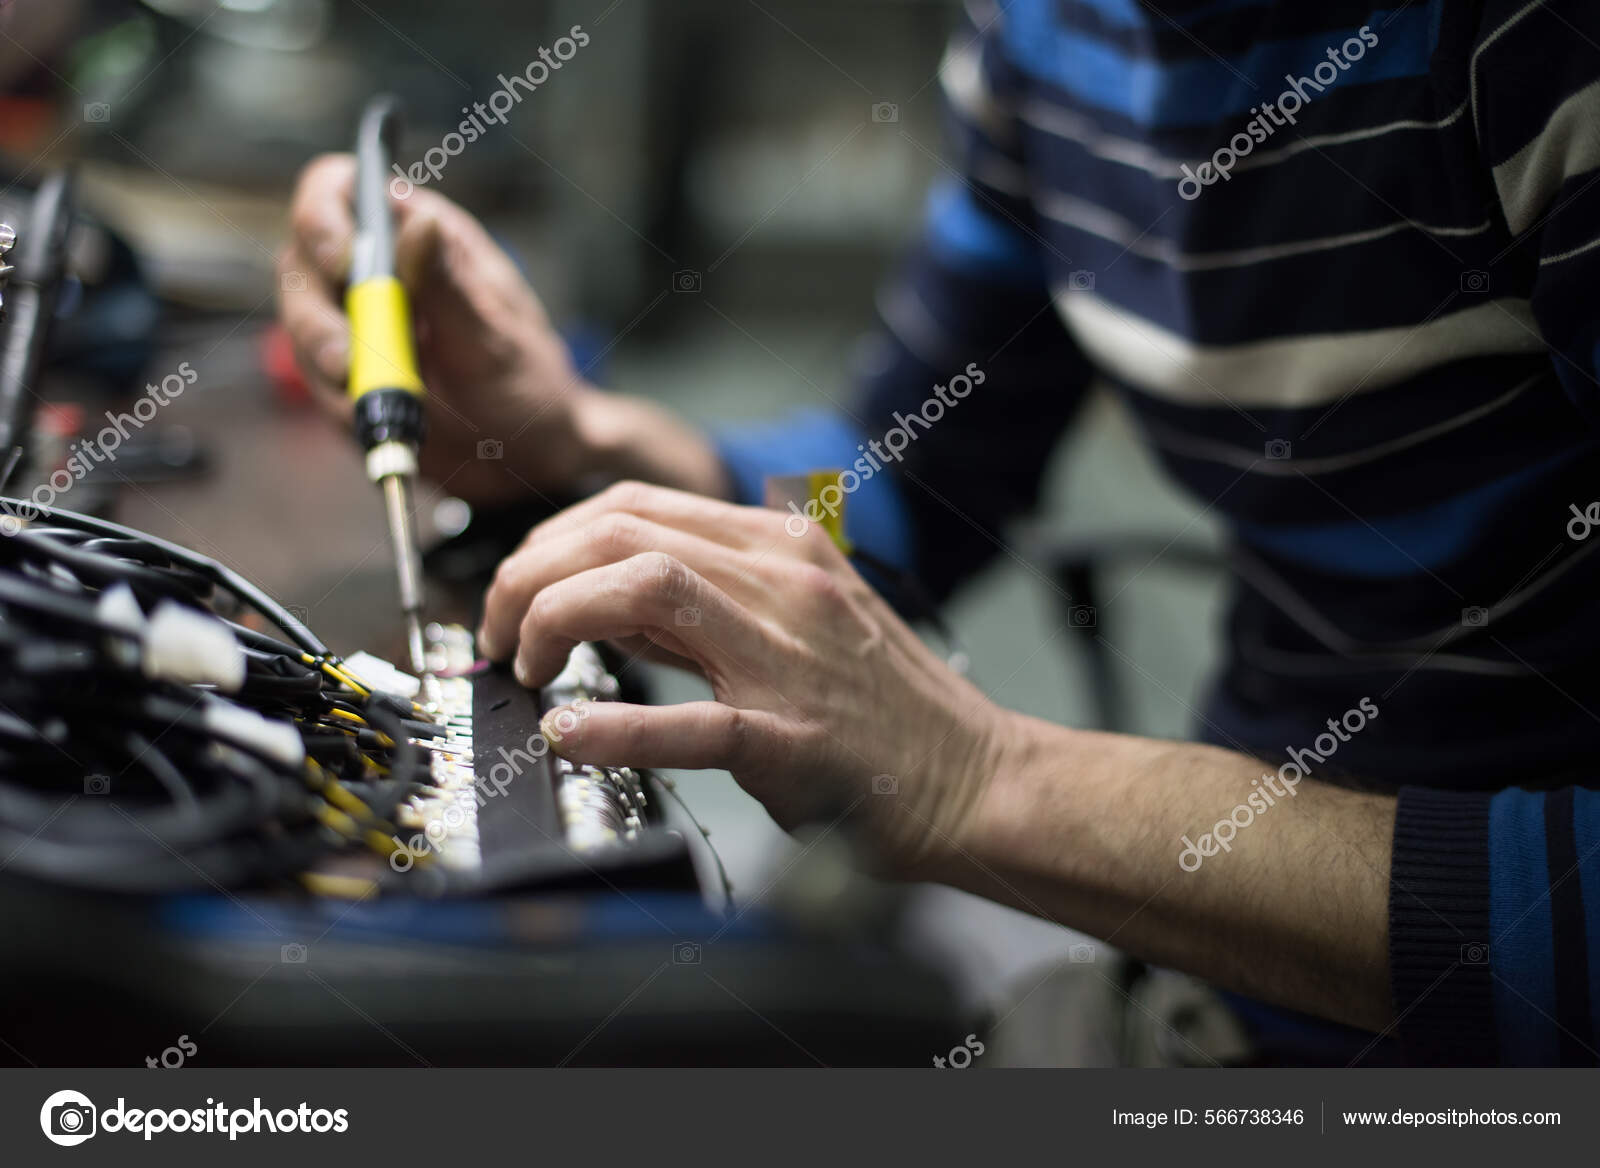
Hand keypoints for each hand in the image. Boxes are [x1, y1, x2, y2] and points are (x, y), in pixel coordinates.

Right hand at [277, 154, 590, 503]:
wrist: (527, 459)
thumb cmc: (526, 384)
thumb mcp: (494, 338)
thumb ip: (450, 286)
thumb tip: (421, 219)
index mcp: (418, 236)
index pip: (339, 190)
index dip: (322, 216)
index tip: (341, 262)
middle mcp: (376, 270)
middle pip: (302, 262)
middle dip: (316, 315)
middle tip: (347, 363)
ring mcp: (354, 324)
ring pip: (301, 323)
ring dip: (328, 364)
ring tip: (377, 401)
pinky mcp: (347, 375)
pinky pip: (316, 381)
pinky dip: (341, 404)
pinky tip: (388, 419)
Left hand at [478, 482, 1013, 870]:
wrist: (975, 780)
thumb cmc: (884, 713)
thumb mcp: (798, 623)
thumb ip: (703, 605)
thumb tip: (594, 604)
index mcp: (782, 548)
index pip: (634, 505)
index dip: (550, 539)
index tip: (518, 586)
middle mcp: (785, 582)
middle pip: (623, 531)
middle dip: (529, 571)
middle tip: (498, 630)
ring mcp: (791, 657)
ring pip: (647, 587)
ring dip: (553, 618)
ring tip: (523, 665)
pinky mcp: (795, 738)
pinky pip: (691, 721)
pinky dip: (615, 723)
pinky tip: (568, 731)